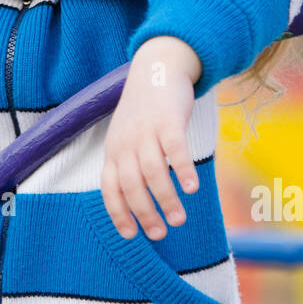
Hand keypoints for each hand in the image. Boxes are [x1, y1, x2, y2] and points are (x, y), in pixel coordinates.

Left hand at [102, 36, 201, 239]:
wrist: (155, 68)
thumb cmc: (143, 112)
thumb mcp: (127, 137)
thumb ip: (129, 165)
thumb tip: (141, 203)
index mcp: (114, 151)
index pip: (109, 189)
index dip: (119, 214)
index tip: (132, 236)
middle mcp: (126, 143)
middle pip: (131, 185)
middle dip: (145, 213)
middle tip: (161, 233)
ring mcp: (146, 131)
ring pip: (153, 171)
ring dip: (166, 198)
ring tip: (179, 219)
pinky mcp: (168, 120)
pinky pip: (175, 149)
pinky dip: (183, 170)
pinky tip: (193, 189)